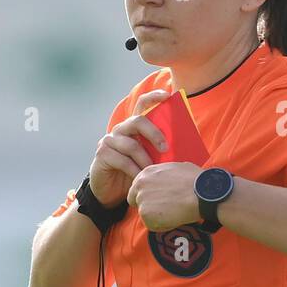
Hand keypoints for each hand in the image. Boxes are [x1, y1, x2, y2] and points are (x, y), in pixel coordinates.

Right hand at [87, 89, 172, 207]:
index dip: (154, 97)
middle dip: (154, 133)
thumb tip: (184, 145)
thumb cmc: (133, 171)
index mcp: (133, 126)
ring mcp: (109, 140)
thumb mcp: (148, 158)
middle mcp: (120, 129)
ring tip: (153, 171)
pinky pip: (123, 161)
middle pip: (138, 121)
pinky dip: (135, 171)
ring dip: (145, 160)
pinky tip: (140, 177)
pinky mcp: (102, 154)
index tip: (168, 96)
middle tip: (166, 148)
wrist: (110, 191)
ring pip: (132, 145)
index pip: (142, 104)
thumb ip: (159, 148)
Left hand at [128, 161, 202, 231]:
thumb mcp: (177, 168)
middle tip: (163, 210)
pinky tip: (175, 218)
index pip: (137, 188)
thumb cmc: (196, 180)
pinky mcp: (145, 214)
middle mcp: (140, 185)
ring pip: (145, 214)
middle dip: (147, 206)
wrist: (202, 194)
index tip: (158, 200)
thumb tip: (167, 178)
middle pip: (135, 201)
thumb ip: (164, 175)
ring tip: (174, 212)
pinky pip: (152, 225)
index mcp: (146, 173)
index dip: (148, 196)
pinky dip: (162, 226)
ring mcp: (141, 199)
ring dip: (157, 217)